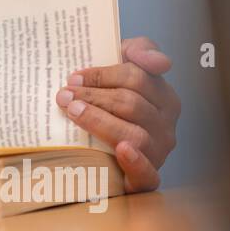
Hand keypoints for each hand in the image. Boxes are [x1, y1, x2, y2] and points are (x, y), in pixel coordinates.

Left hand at [54, 36, 180, 192]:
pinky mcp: (147, 179)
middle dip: (94, 96)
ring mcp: (158, 152)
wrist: (104, 157)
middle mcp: (165, 125)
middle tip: (63, 95)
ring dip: (101, 121)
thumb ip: (139, 50)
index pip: (136, 78)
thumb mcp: (123, 72)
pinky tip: (120, 150)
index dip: (102, 75)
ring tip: (73, 112)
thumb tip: (159, 61)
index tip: (73, 78)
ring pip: (134, 134)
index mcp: (163, 97)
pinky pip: (148, 174)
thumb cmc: (113, 107)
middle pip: (131, 104)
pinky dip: (135, 161)